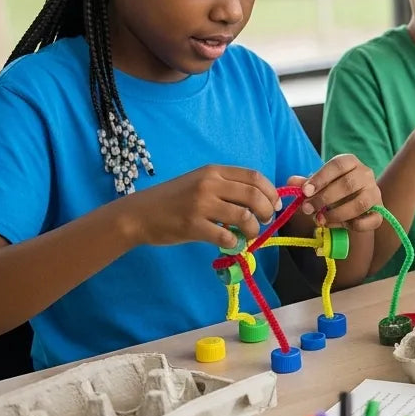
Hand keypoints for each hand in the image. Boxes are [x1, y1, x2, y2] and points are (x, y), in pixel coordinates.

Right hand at [117, 165, 281, 249]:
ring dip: (253, 229)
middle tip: (265, 222)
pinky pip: (225, 236)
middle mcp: (209, 184)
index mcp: (214, 172)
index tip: (275, 205)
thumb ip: (226, 187)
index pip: (254, 177)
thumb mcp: (200, 182)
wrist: (139, 214)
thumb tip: (260, 200)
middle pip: (254, 196)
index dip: (271, 192)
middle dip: (267, 211)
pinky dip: (234, 242)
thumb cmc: (173, 199)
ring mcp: (200, 205)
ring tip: (249, 234)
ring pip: (244, 216)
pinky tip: (230, 243)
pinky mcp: (192, 226)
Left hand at [289, 155, 382, 231]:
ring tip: (321, 220)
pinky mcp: (380, 211)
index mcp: (351, 163)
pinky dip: (355, 225)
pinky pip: (371, 220)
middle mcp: (366, 175)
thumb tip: (291, 182)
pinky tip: (340, 225)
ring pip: (360, 203)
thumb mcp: (319, 184)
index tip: (305, 192)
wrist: (355, 203)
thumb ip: (306, 183)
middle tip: (307, 209)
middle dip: (324, 198)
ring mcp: (375, 193)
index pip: (338, 165)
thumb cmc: (334, 190)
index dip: (320, 178)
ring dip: (337, 214)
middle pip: (348, 184)